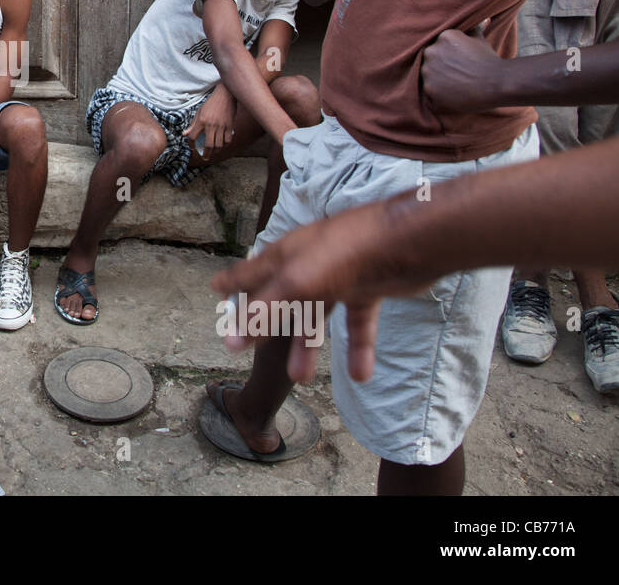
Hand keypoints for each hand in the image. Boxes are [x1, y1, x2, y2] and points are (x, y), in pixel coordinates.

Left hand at [183, 85, 234, 157]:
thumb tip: (185, 134)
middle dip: (206, 154)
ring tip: (213, 152)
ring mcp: (221, 126)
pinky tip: (222, 145)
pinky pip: (228, 140)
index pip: (193, 137)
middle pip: (208, 145)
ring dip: (215, 151)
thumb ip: (192, 125)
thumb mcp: (199, 112)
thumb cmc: (211, 103)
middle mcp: (211, 125)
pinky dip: (225, 145)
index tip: (192, 148)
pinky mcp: (230, 126)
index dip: (190, 144)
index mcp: (201, 121)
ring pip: (219, 145)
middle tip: (205, 157)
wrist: (225, 94)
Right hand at [210, 199, 421, 383]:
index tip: (215, 288)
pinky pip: (357, 323)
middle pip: (280, 298)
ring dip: (308, 346)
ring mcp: (338, 276)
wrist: (404, 242)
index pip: (250, 272)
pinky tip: (360, 373)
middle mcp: (308, 264)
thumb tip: (231, 341)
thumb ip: (264, 313)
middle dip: (266, 324)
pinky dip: (357, 348)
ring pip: (316, 315)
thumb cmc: (343, 254)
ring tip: (300, 377)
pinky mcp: (368, 288)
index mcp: (285, 257)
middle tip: (250, 343)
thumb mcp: (295, 285)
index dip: (232, 283)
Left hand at [422, 22, 498, 113]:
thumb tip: (482, 19)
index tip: (458, 62)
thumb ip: (474, 29)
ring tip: (456, 84)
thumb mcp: (480, 40)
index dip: (448, 56)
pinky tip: (453, 93)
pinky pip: (429, 91)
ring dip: (437, 80)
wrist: (495, 82)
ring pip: (428, 75)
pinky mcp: (429, 88)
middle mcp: (431, 51)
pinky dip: (438, 94)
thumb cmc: (488, 61)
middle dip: (440, 67)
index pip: (438, 46)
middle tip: (457, 74)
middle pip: (430, 60)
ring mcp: (428, 71)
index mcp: (443, 36)